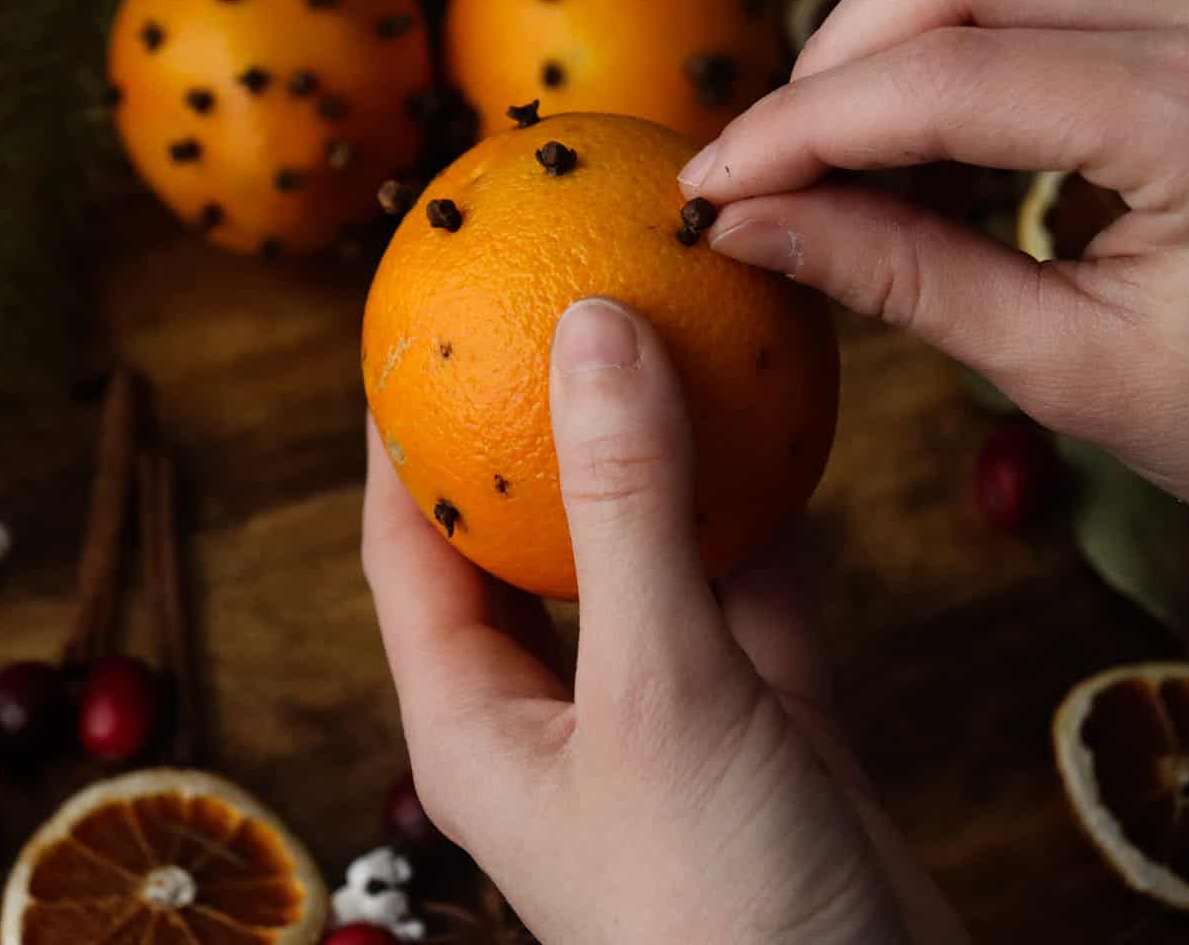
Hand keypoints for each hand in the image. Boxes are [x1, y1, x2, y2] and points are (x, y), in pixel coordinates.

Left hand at [362, 297, 966, 943]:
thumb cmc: (716, 909)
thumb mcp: (658, 696)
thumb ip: (626, 513)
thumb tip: (590, 331)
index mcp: (475, 722)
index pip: (406, 544)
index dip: (402, 427)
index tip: (423, 318)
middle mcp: (557, 714)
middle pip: (526, 536)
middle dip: (543, 424)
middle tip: (561, 304)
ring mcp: (664, 718)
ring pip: (651, 555)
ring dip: (669, 456)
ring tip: (678, 333)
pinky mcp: (765, 726)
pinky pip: (755, 593)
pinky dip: (770, 519)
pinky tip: (787, 429)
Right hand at [682, 0, 1188, 546]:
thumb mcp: (1080, 372)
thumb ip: (901, 279)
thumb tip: (747, 222)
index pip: (945, 80)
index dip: (797, 128)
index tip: (711, 183)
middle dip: (841, 53)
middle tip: (783, 162)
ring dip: (902, 28)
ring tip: (860, 150)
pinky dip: (974, 20)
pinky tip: (949, 121)